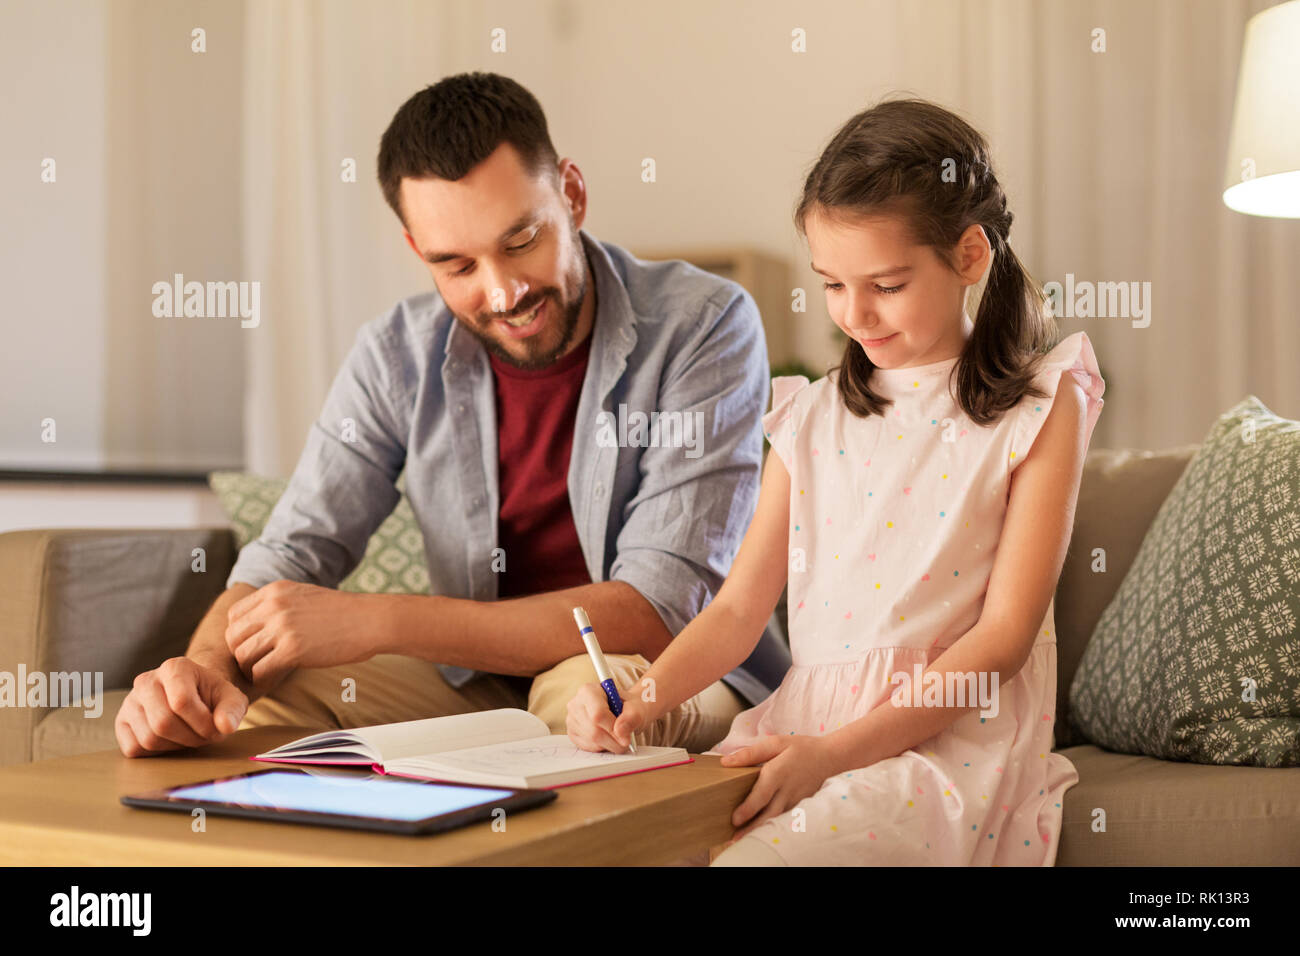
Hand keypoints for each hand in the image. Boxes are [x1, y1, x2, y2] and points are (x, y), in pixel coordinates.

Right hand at [115, 657, 247, 756]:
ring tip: (190, 735)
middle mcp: (146, 680)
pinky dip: (157, 753)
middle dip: (190, 737)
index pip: (181, 702)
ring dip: (176, 746)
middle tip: (204, 736)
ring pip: (149, 738)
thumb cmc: (213, 697)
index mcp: (174, 667)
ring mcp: (130, 701)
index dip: (202, 723)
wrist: (195, 697)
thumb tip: (225, 726)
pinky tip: (172, 740)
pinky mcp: (121, 722)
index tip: (216, 728)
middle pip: (163, 723)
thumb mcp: (231, 698)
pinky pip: (134, 748)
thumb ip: (233, 710)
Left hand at [224, 579, 377, 687]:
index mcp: (275, 591)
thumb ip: (279, 605)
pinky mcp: (293, 650)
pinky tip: (274, 679)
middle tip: (256, 663)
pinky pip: (260, 671)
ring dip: (251, 669)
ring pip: (243, 655)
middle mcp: (274, 606)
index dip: (239, 634)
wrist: (371, 620)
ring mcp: (283, 627)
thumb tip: (257, 625)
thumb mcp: (305, 596)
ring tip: (265, 672)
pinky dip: (262, 679)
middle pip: (234, 636)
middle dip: (242, 653)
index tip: (253, 645)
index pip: (235, 615)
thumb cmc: (343, 613)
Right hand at [566, 679, 653, 752]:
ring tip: (618, 738)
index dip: (613, 729)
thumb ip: (632, 717)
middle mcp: (576, 704)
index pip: (598, 714)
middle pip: (594, 730)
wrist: (624, 712)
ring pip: (591, 741)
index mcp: (589, 690)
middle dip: (613, 741)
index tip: (626, 738)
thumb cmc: (628, 708)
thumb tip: (620, 731)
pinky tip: (608, 739)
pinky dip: (602, 748)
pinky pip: (587, 747)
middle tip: (626, 743)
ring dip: (609, 745)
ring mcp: (571, 719)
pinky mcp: (572, 733)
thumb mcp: (636, 708)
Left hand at [719, 735, 838, 841]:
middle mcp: (788, 790)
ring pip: (777, 819)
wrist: (831, 758)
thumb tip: (726, 761)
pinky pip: (785, 818)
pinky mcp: (801, 806)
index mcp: (779, 772)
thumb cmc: (801, 749)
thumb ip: (751, 753)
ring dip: (760, 830)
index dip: (748, 809)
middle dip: (752, 828)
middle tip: (734, 839)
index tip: (735, 819)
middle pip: (769, 814)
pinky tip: (761, 830)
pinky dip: (773, 826)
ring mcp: (796, 800)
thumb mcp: (776, 743)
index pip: (762, 794)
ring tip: (743, 838)